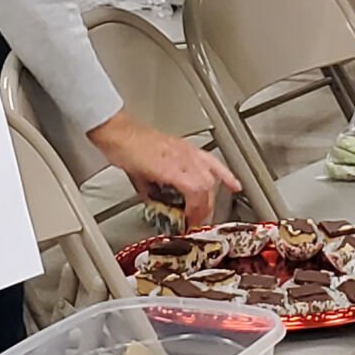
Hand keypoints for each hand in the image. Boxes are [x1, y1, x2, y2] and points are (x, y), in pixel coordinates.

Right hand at [87, 112, 241, 229]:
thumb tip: (155, 200)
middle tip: (199, 217)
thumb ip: (156, 183)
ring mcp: (182, 160)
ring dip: (201, 207)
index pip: (214, 163)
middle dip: (208, 203)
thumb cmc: (130, 144)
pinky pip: (193, 190)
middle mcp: (188, 154)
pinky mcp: (173, 170)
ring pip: (206, 187)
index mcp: (185, 150)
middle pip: (211, 181)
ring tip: (192, 220)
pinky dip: (193, 206)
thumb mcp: (149, 165)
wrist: (120, 134)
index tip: (234, 186)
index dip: (226, 176)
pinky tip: (187, 215)